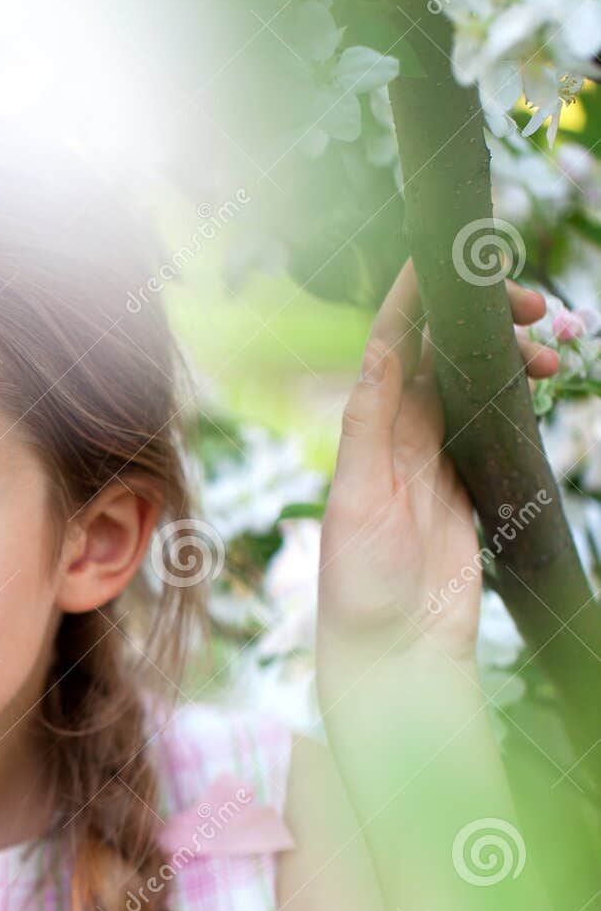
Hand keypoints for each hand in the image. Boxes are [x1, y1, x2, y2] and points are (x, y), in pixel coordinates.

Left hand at [316, 260, 555, 697]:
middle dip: (485, 321)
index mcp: (368, 434)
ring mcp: (438, 463)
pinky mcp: (470, 491)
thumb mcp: (358, 501)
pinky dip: (520, 398)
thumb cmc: (362, 587)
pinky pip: (496, 427)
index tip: (441, 255)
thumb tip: (384, 350)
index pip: (393, 348)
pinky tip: (543, 382)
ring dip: (511, 358)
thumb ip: (370, 426)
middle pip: (445, 356)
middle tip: (532, 304)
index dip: (416, 298)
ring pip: (478, 386)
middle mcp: (401, 440)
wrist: (395, 654)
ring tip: (552, 349)